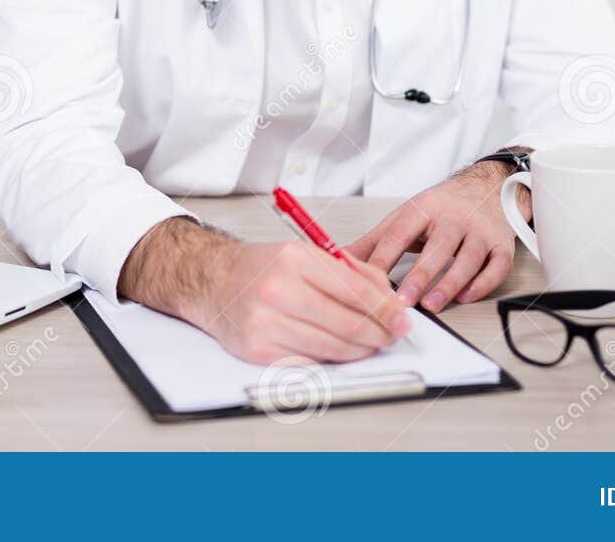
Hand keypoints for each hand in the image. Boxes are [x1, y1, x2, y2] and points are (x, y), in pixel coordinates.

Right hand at [196, 241, 410, 364]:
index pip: (354, 289)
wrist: (212, 281)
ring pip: (332, 347)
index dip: (385, 308)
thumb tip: (389, 298)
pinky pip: (309, 362)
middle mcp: (277, 290)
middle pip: (346, 323)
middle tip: (394, 335)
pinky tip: (340, 351)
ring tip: (371, 344)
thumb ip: (349, 271)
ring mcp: (265, 323)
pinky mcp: (258, 351)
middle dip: (379, 333)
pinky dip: (331, 359)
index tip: (402, 317)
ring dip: (360, 350)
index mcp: (293, 259)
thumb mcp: (304, 253)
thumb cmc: (261, 268)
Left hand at [344, 161, 528, 312]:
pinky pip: (497, 266)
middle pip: (437, 248)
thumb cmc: (440, 208)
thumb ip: (374, 242)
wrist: (486, 187)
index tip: (370, 283)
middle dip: (419, 276)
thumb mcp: (404, 217)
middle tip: (402, 301)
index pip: (400, 234)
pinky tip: (466, 296)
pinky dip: (484, 283)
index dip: (384, 259)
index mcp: (423, 209)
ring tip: (432, 304)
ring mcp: (479, 231)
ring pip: (468, 259)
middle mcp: (453, 218)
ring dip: (449, 283)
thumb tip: (339, 260)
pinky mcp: (501, 245)